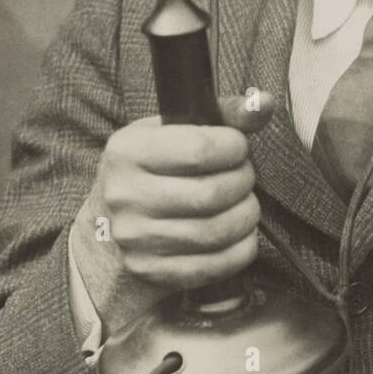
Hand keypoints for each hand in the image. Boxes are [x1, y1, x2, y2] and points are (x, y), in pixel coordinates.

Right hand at [73, 91, 274, 336]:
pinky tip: (240, 235)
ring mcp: (134, 238)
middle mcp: (124, 194)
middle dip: (244, 182)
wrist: (107, 228)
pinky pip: (215, 266)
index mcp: (127, 150)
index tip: (238, 148)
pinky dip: (241, 249)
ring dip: (246, 216)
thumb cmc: (152, 171)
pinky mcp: (149, 271)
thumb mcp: (174, 132)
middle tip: (244, 177)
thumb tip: (265, 102)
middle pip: (212, 193)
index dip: (235, 147)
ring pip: (217, 231)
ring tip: (244, 204)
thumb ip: (223, 115)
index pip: (200, 149)